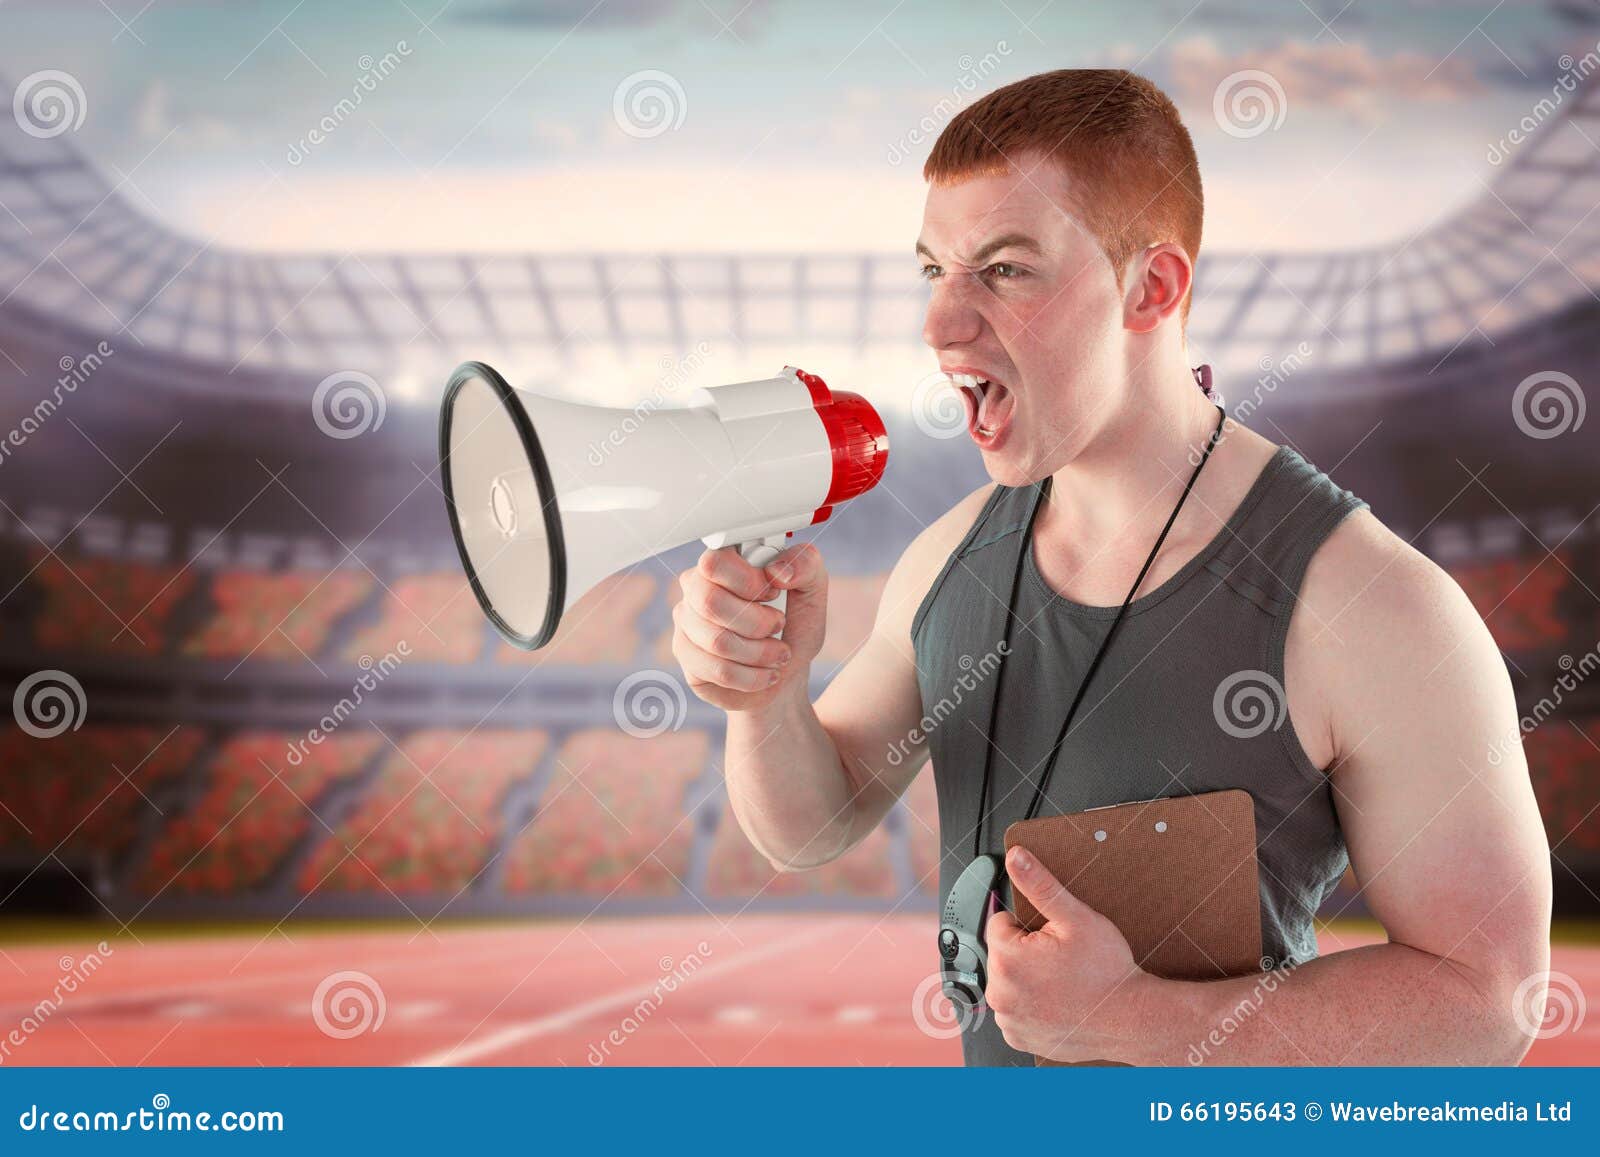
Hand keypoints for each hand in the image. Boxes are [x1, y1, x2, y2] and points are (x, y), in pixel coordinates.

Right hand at [671, 542, 827, 712]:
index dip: (747, 581)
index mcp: (723, 564)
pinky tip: (765, 674)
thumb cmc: (793, 627)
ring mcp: (686, 624)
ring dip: (760, 653)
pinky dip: (752, 677)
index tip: (772, 593)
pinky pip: (717, 671)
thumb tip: (778, 570)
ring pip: (717, 641)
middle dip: (758, 622)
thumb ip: (805, 566)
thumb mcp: (812, 593)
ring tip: (778, 654)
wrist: (786, 673)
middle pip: (710, 602)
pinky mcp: (687, 659)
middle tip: (779, 625)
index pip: (713, 562)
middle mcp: (696, 590)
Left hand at [984, 844, 1159, 1063]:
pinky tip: (1056, 1003)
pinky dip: (1030, 1006)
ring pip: (1007, 982)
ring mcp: (1008, 1019)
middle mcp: (1000, 993)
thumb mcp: (1076, 918)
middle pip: (1001, 954)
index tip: (1052, 939)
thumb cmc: (1108, 973)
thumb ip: (1040, 884)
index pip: (999, 923)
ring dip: (1026, 980)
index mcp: (1007, 958)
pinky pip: (1014, 1011)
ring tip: (1061, 982)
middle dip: (1025, 952)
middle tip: (1061, 961)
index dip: (1028, 926)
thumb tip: (1016, 858)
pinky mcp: (1018, 1037)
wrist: (1132, 1019)